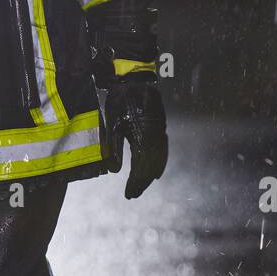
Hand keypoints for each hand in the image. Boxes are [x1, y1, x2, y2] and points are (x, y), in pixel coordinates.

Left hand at [102, 78, 167, 198]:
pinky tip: (156, 169)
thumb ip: (114, 148)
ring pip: (158, 160)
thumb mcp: (113, 124)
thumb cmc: (121, 101)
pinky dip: (160, 163)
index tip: (129, 195)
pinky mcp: (161, 127)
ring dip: (150, 175)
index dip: (134, 183)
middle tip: (134, 194)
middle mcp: (154, 139)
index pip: (139, 169)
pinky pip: (163, 150)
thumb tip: (114, 171)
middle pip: (150, 168)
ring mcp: (159, 133)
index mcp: (141, 140)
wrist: (135, 80)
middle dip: (142, 182)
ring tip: (143, 185)